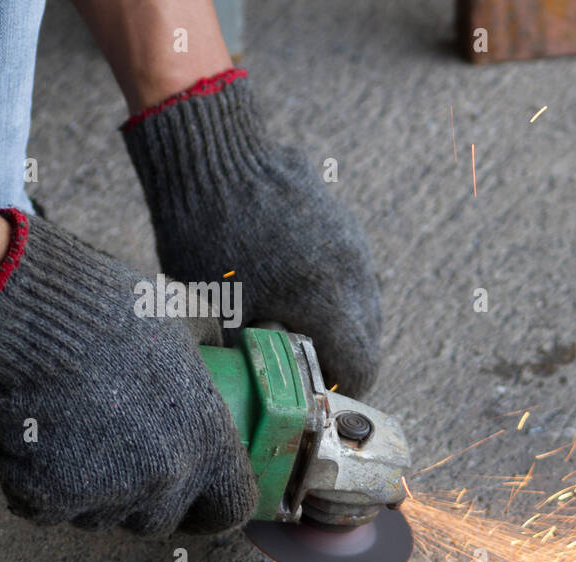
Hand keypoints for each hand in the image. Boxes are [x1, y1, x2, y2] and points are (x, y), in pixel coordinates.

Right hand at [0, 211, 257, 534]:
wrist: (36, 319)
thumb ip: (210, 343)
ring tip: (75, 444)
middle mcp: (168, 477)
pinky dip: (37, 488)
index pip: (232, 508)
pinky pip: (47, 508)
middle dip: (143, 502)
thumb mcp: (185, 316)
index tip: (200, 506)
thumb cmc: (113, 310)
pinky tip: (34, 447)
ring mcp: (110, 493)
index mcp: (211, 443)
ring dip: (91, 496)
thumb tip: (221, 349)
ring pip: (102, 518)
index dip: (215, 509)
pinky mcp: (53, 498)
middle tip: (122, 464)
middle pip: (160, 521)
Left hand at [123, 71, 383, 395]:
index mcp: (332, 302)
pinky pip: (351, 272)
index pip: (362, 366)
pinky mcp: (345, 224)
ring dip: (339, 322)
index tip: (317, 394)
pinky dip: (333, 290)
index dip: (342, 388)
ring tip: (297, 323)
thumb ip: (258, 357)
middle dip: (342, 357)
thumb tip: (269, 391)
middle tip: (304, 364)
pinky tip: (292, 282)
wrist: (213, 153)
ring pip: (363, 304)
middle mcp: (356, 275)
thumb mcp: (224, 312)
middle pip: (368, 337)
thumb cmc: (208, 237)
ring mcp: (355, 246)